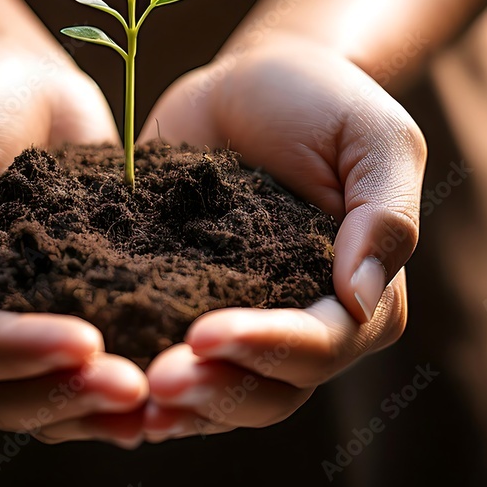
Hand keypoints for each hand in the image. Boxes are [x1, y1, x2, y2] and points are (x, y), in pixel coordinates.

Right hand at [0, 38, 147, 447]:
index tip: (84, 340)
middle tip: (136, 387)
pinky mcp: (69, 308)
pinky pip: (86, 368)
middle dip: (67, 394)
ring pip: (46, 398)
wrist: (14, 79)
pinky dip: (121, 386)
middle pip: (2, 393)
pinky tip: (171, 393)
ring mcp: (16, 322)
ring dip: (98, 408)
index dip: (17, 351)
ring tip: (162, 403)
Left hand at [137, 35, 425, 440]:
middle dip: (216, 391)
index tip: (204, 334)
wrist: (250, 81)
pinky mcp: (186, 302)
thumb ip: (385, 216)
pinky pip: (171, 357)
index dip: (266, 348)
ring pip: (222, 393)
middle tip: (157, 382)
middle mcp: (301, 321)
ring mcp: (242, 318)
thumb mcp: (375, 138)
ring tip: (134, 397)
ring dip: (182, 405)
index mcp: (358, 294)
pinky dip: (144, 379)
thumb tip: (362, 300)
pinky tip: (101, 384)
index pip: (321, 345)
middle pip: (269, 389)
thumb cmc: (323, 101)